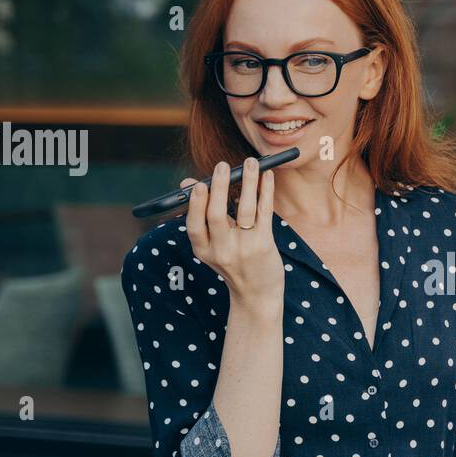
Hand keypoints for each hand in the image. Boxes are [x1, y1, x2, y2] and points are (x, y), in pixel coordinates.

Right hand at [182, 158, 284, 311]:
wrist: (257, 293)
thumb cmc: (233, 261)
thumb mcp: (212, 244)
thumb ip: (202, 215)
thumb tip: (188, 182)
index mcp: (203, 250)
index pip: (194, 226)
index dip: (195, 204)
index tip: (198, 184)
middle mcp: (222, 251)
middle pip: (217, 215)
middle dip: (220, 187)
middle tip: (223, 166)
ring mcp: (244, 248)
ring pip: (244, 210)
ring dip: (248, 182)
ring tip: (250, 163)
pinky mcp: (264, 244)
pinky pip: (264, 212)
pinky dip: (266, 191)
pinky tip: (267, 176)